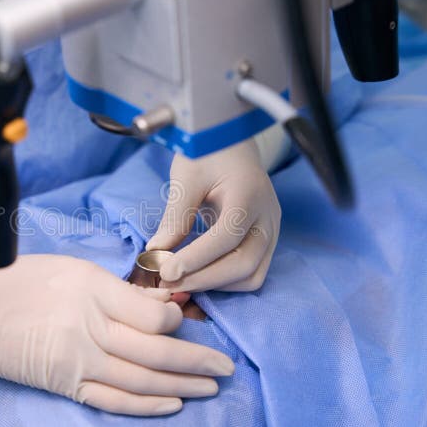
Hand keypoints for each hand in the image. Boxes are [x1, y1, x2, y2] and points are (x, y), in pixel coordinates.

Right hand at [0, 254, 234, 415]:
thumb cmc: (25, 280)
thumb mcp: (76, 269)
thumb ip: (120, 291)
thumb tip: (164, 308)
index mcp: (92, 290)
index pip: (152, 316)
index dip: (177, 323)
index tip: (187, 321)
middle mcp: (88, 328)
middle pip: (155, 352)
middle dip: (198, 362)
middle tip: (227, 368)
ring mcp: (76, 361)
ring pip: (140, 380)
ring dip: (181, 386)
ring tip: (210, 388)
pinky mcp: (65, 384)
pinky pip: (113, 400)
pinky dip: (145, 405)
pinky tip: (172, 403)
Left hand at [147, 139, 280, 291]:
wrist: (231, 141)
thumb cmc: (208, 152)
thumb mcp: (186, 177)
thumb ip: (175, 216)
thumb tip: (156, 251)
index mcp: (249, 194)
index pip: (227, 237)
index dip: (196, 259)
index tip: (165, 271)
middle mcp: (268, 216)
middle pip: (245, 264)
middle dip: (204, 279)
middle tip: (168, 283)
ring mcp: (271, 230)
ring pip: (252, 275)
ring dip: (216, 285)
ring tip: (181, 281)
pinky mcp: (266, 240)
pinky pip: (252, 272)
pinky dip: (225, 281)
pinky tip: (198, 275)